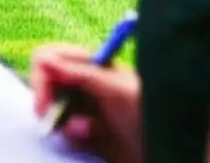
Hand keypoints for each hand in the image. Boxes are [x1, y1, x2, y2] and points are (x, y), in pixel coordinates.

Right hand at [31, 44, 142, 162]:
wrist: (167, 152)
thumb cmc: (147, 116)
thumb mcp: (115, 90)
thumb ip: (80, 73)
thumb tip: (44, 60)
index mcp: (92, 64)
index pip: (50, 56)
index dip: (42, 75)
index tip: (44, 98)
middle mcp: (83, 81)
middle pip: (45, 81)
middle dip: (47, 99)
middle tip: (48, 118)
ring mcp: (82, 105)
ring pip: (50, 106)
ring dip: (61, 120)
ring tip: (85, 132)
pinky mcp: (83, 129)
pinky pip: (60, 127)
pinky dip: (69, 133)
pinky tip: (87, 137)